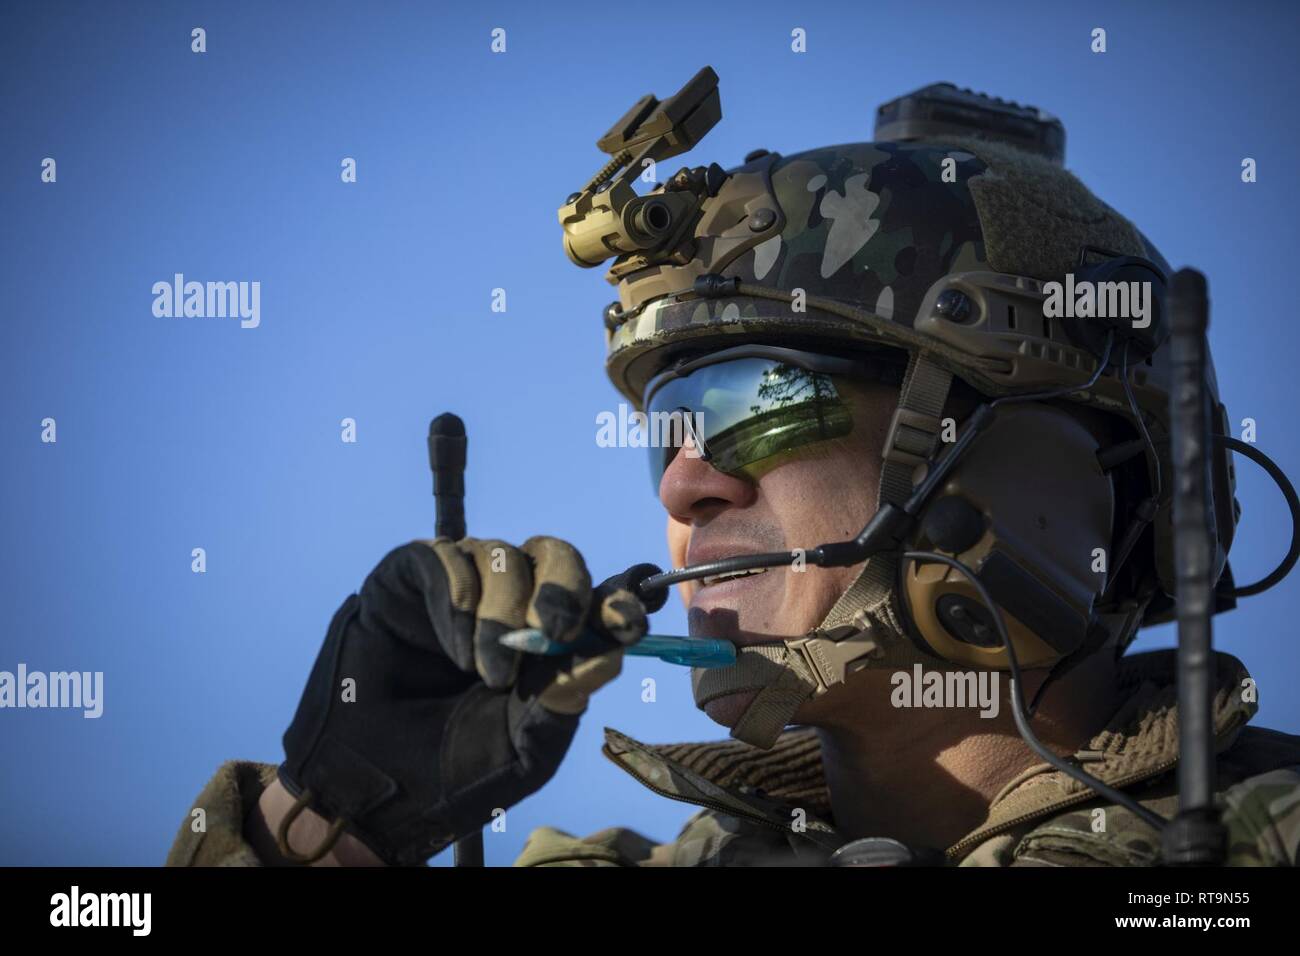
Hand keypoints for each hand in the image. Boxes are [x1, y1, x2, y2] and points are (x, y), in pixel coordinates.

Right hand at [275, 537, 647, 865]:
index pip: (595, 598)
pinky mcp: (408, 576)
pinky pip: (444, 560)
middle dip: (562, 589)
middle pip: (554, 556)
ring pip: (501, 556)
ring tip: (486, 673)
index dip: (618, 599)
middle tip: (555, 632)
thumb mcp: (525, 745)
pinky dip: (457, 602)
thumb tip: (611, 652)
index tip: (628, 619)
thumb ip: (565, 698)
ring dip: (502, 614)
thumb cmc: (453, 772)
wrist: (372, 788)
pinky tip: (454, 652)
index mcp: (547, 641)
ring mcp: (458, 584)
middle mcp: (509, 601)